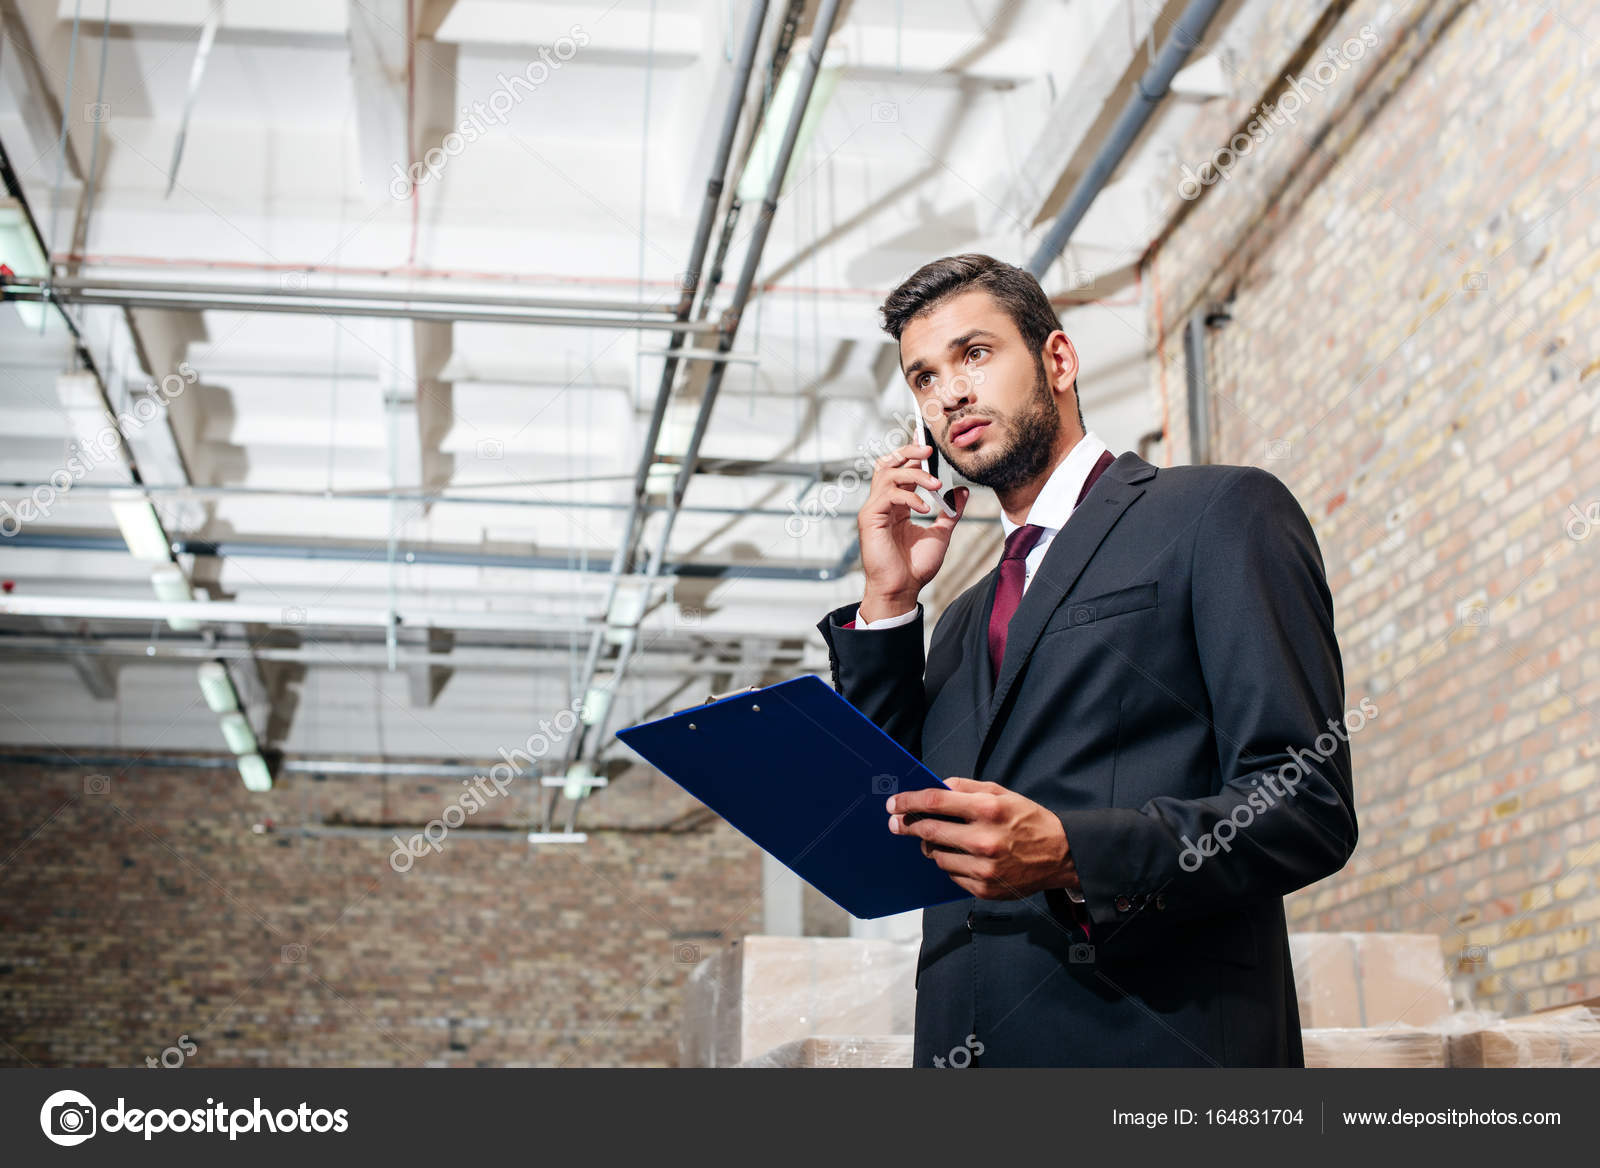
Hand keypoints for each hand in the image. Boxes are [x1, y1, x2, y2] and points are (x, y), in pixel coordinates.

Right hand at [857, 442, 967, 619]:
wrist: (902, 590)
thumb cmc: (916, 566)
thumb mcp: (940, 533)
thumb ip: (950, 512)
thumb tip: (962, 491)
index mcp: (896, 504)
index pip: (901, 469)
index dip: (913, 453)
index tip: (929, 443)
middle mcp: (883, 503)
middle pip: (889, 463)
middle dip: (909, 451)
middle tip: (929, 449)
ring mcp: (874, 509)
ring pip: (888, 474)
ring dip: (914, 474)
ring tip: (936, 484)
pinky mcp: (870, 518)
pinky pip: (888, 495)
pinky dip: (909, 497)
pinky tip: (925, 508)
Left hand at [887, 777, 1080, 899]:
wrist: (1061, 855)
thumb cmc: (1029, 820)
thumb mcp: (1001, 793)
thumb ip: (966, 787)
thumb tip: (936, 787)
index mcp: (989, 809)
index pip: (935, 802)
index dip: (908, 801)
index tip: (894, 803)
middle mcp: (985, 840)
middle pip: (929, 830)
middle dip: (907, 825)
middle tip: (896, 823)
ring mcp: (984, 868)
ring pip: (937, 855)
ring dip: (933, 846)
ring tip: (946, 839)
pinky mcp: (984, 889)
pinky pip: (951, 874)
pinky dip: (951, 863)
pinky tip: (964, 856)